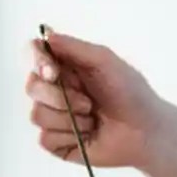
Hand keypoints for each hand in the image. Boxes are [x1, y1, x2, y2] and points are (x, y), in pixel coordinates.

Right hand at [26, 27, 173, 169]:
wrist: (145, 132)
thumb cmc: (131, 94)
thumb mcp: (105, 61)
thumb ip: (74, 47)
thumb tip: (46, 34)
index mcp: (65, 66)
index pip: (34, 54)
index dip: (37, 61)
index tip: (52, 72)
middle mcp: (55, 89)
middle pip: (31, 87)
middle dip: (60, 97)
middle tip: (88, 103)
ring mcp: (54, 116)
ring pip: (37, 114)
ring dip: (70, 119)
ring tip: (93, 119)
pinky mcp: (56, 141)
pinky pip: (45, 138)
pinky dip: (70, 137)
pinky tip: (88, 135)